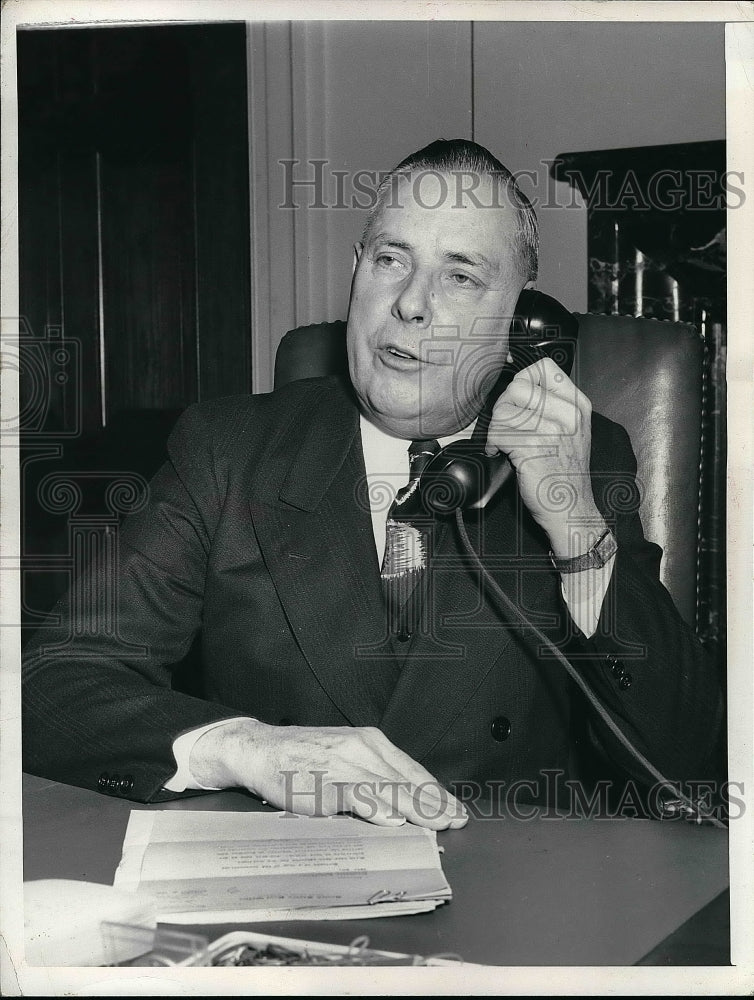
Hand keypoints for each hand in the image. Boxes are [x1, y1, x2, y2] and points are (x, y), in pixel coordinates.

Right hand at [190, 719, 467, 829]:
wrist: (259, 749)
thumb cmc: (303, 758)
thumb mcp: (345, 757)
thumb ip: (373, 776)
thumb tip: (405, 804)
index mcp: (370, 741)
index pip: (411, 770)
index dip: (434, 792)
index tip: (455, 810)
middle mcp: (361, 749)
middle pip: (404, 781)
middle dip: (432, 804)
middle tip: (454, 822)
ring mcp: (342, 764)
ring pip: (385, 788)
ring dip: (412, 808)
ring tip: (434, 823)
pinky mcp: (322, 781)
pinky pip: (353, 795)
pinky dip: (373, 807)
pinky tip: (390, 818)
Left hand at [486, 356, 606, 555]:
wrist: (571, 509)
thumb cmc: (565, 475)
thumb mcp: (572, 433)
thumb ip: (553, 407)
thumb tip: (518, 387)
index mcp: (578, 405)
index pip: (543, 368)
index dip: (521, 379)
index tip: (514, 398)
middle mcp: (568, 413)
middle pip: (518, 386)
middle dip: (503, 407)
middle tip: (504, 425)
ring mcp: (552, 429)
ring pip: (504, 410)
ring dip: (496, 428)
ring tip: (503, 442)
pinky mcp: (533, 446)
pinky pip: (498, 432)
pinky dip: (493, 444)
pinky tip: (501, 454)